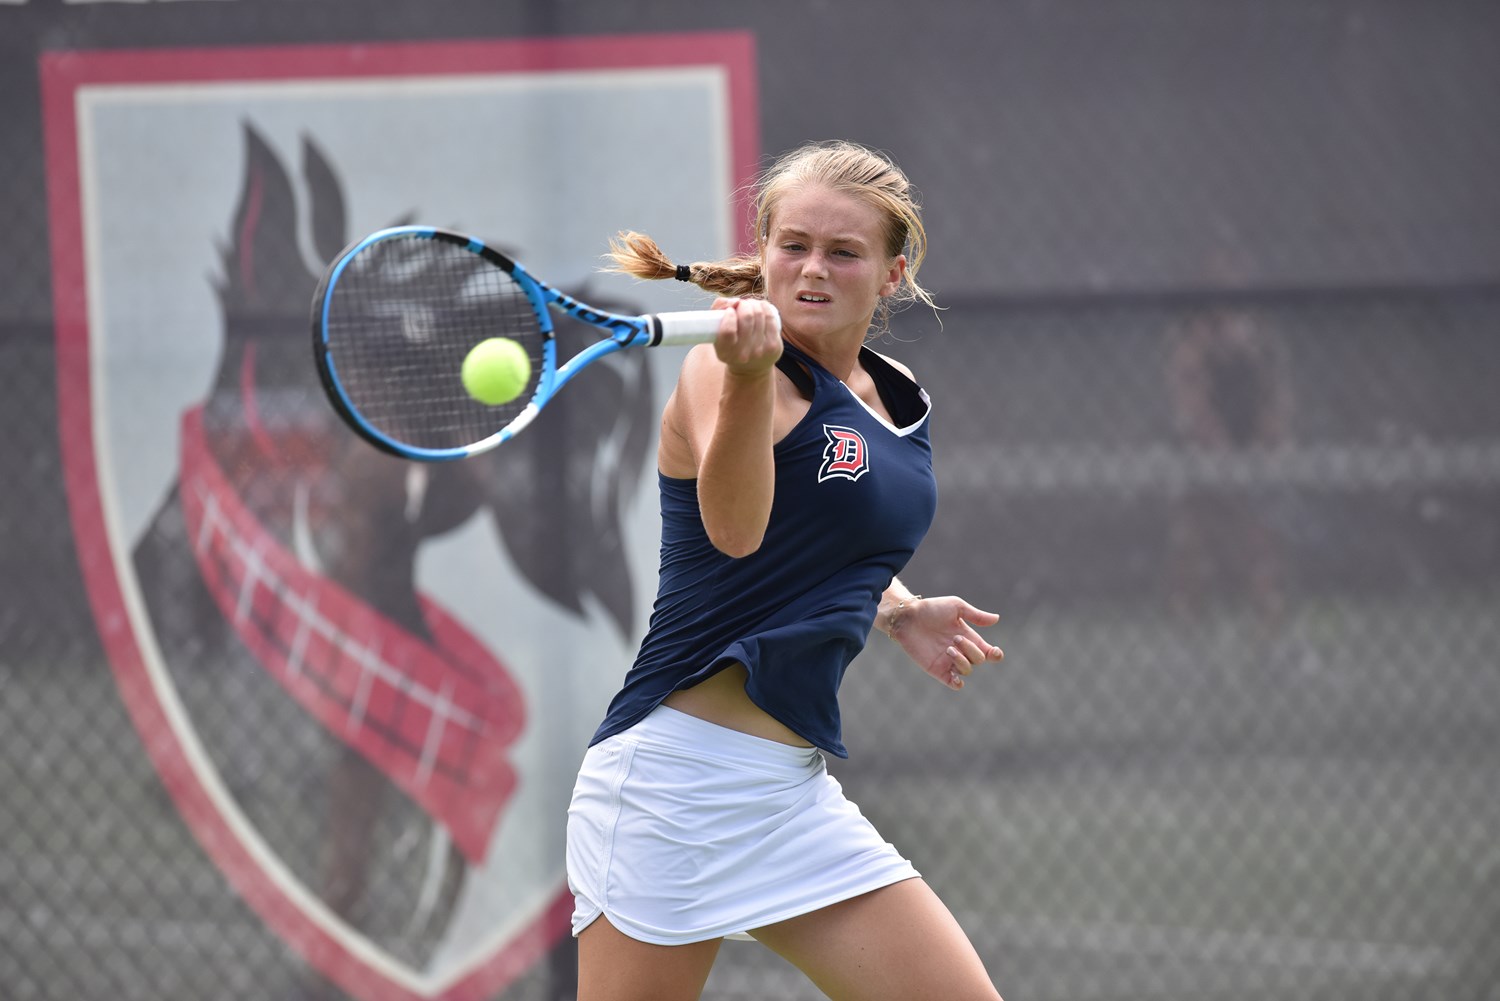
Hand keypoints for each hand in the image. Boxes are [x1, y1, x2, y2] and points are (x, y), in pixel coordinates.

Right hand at [711, 297, 781, 376]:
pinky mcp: (774, 345)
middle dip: (744, 305)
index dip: (729, 314)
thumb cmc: (731, 343)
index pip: (728, 330)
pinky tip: (760, 308)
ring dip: (754, 304)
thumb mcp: (716, 332)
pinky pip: (770, 317)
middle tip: (741, 305)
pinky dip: (764, 307)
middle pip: (747, 317)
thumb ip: (716, 311)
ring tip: (750, 306)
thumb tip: (735, 301)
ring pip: (759, 314)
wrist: (750, 368)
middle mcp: (742, 354)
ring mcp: (760, 350)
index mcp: (724, 352)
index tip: (730, 311)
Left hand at [889, 595, 1004, 690]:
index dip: (995, 655)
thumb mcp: (956, 607)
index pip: (988, 652)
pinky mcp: (937, 669)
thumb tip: (997, 618)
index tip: (994, 652)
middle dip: (970, 649)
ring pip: (967, 670)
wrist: (908, 617)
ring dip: (962, 660)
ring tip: (948, 649)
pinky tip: (955, 677)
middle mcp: (961, 651)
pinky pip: (953, 683)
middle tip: (955, 637)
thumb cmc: (932, 609)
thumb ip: (976, 615)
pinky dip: (957, 683)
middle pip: (978, 659)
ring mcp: (949, 661)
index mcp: (969, 637)